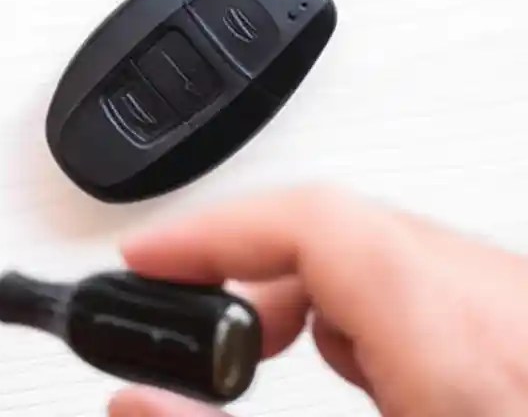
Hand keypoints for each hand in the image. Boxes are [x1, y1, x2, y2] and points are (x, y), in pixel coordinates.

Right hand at [107, 187, 527, 416]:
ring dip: (313, 295)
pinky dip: (376, 311)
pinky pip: (441, 282)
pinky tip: (367, 375)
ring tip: (267, 361)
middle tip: (196, 336)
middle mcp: (515, 318)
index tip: (149, 264)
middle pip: (350, 232)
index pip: (320, 228)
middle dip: (251, 275)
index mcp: (471, 363)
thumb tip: (138, 406)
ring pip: (394, 252)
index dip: (213, 233)